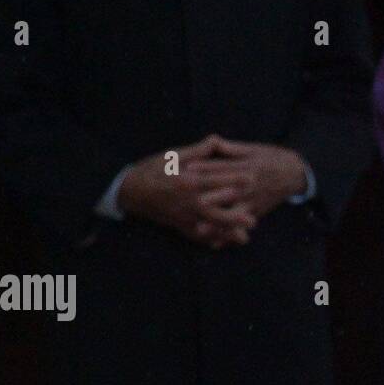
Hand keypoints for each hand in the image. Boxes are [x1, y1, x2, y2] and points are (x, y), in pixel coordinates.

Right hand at [118, 135, 257, 247]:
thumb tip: (216, 140)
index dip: (234, 179)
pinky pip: (195, 236)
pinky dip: (209, 240)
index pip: (214, 180)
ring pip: (207, 227)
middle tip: (253, 220)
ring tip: (244, 237)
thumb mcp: (173, 156)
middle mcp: (186, 201)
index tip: (253, 178)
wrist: (130, 190)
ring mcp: (182, 215)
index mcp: (187, 181)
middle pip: (214, 211)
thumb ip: (197, 151)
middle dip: (234, 217)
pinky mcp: (177, 224)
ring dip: (226, 233)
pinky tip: (223, 244)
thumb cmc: (153, 169)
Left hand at [182, 135, 308, 225]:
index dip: (205, 168)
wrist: (295, 174)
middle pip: (227, 192)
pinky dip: (229, 235)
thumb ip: (232, 148)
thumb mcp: (253, 150)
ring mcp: (253, 201)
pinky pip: (241, 226)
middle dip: (210, 198)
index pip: (223, 167)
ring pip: (233, 213)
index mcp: (247, 167)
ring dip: (217, 223)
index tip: (187, 169)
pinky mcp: (256, 212)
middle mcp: (249, 186)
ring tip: (200, 229)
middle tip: (193, 202)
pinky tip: (215, 243)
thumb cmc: (271, 159)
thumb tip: (212, 140)